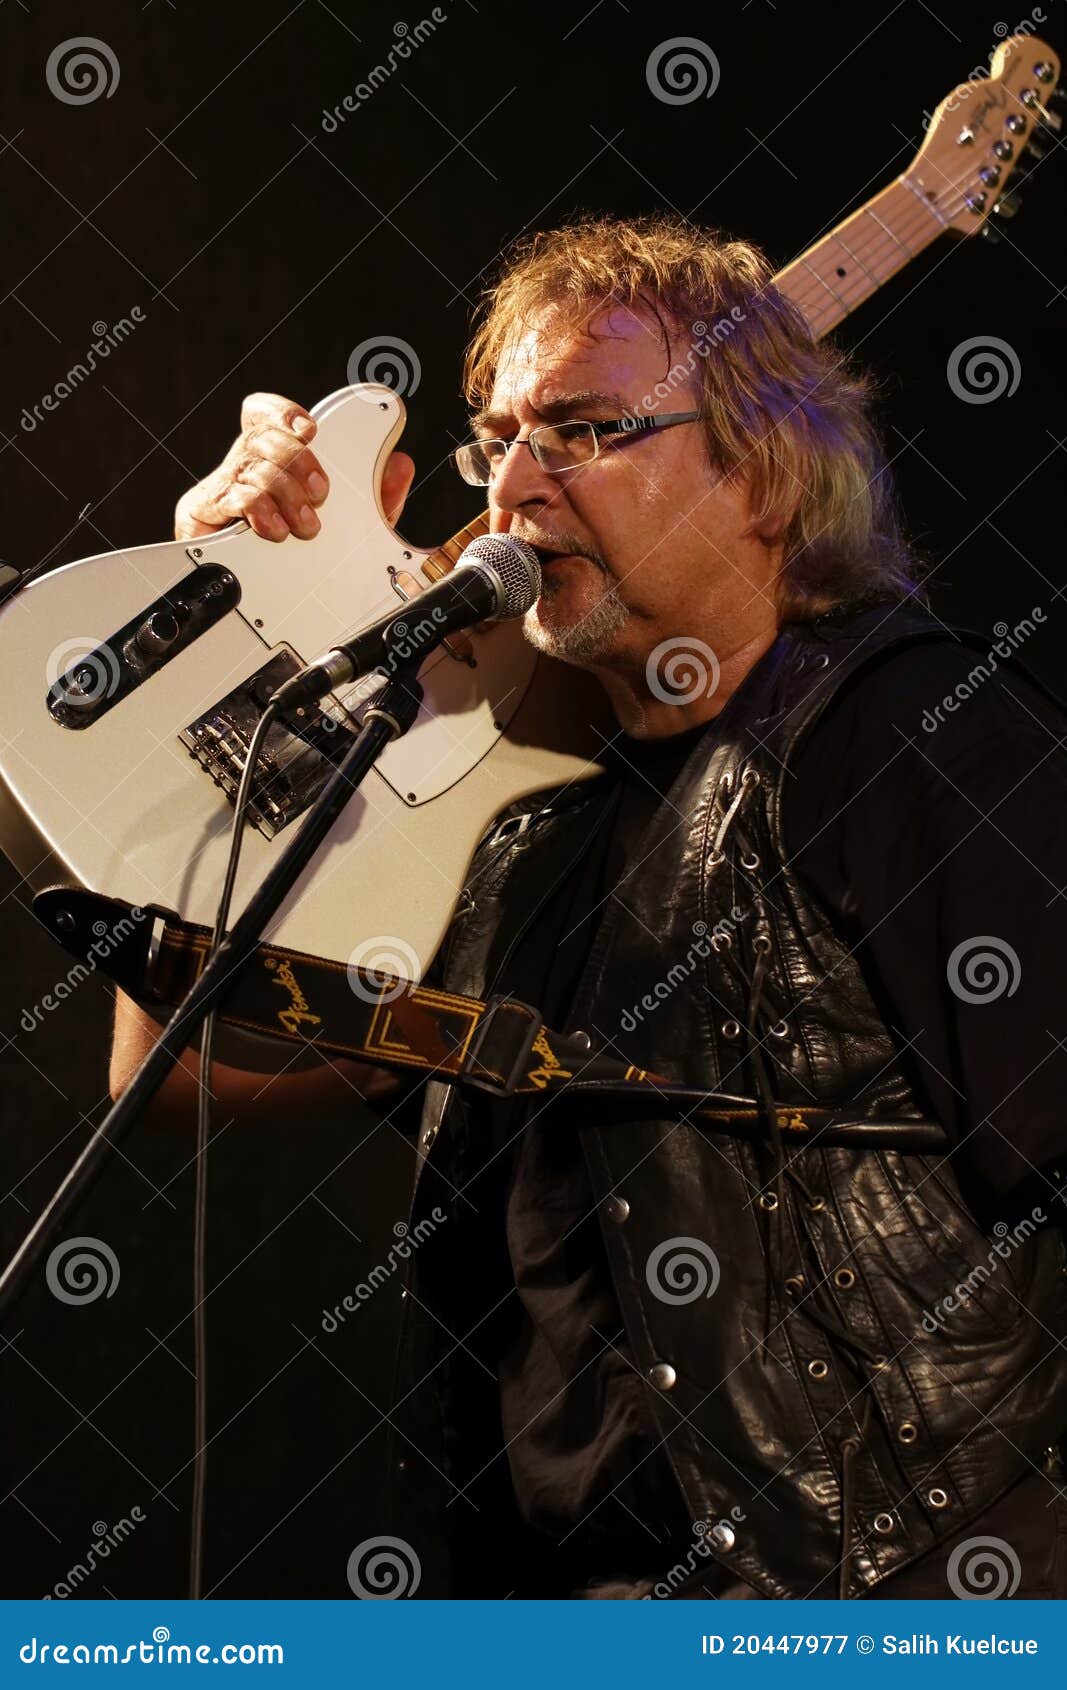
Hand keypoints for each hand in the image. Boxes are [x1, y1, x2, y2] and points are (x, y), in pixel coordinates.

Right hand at [174, 390, 414, 541]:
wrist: (260, 609)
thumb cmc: (298, 561)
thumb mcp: (351, 529)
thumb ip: (376, 499)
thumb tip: (400, 464)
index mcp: (271, 462)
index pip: (262, 416)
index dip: (282, 413)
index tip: (309, 430)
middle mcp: (242, 470)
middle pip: (260, 438)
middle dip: (297, 461)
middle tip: (321, 493)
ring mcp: (220, 491)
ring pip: (249, 467)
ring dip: (285, 492)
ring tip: (306, 524)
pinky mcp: (201, 516)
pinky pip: (229, 497)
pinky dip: (258, 509)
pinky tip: (275, 528)